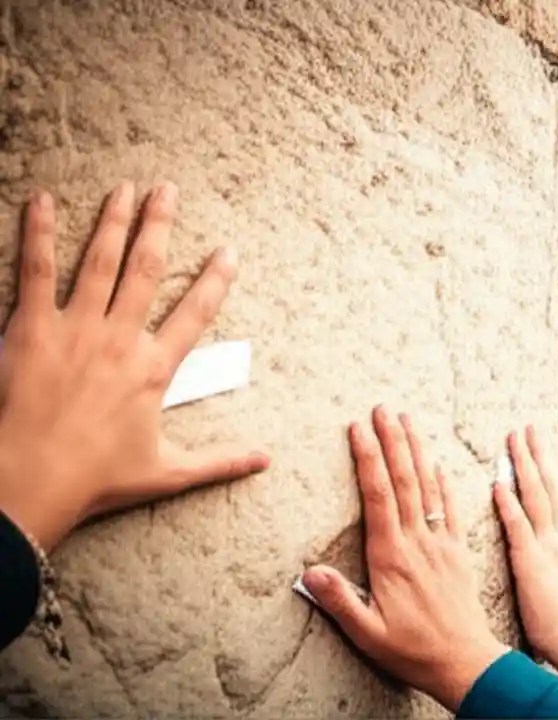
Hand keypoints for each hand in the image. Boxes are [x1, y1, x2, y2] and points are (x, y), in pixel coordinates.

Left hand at [0, 184, 268, 550]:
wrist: (32, 481)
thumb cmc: (97, 479)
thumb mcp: (167, 473)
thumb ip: (219, 460)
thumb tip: (264, 460)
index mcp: (154, 370)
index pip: (195, 314)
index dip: (216, 280)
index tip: (229, 252)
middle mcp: (120, 340)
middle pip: (147, 270)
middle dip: (160, 226)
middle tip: (168, 191)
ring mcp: (75, 330)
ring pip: (99, 262)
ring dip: (113, 221)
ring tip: (124, 189)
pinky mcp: (31, 330)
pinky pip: (35, 271)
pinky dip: (38, 234)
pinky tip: (41, 201)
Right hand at [302, 407, 505, 710]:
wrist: (464, 660)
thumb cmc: (412, 650)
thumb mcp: (367, 633)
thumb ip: (339, 601)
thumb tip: (308, 572)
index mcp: (391, 557)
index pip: (378, 496)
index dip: (368, 459)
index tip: (358, 428)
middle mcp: (417, 543)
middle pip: (404, 481)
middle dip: (392, 441)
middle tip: (382, 408)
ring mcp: (441, 543)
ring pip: (428, 487)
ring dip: (417, 450)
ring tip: (407, 419)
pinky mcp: (458, 551)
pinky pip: (451, 508)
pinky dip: (445, 482)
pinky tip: (438, 462)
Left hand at [493, 425, 557, 673]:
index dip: (557, 466)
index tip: (547, 442)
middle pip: (553, 484)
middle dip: (540, 453)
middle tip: (528, 427)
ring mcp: (550, 546)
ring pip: (538, 495)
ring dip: (525, 465)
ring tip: (513, 439)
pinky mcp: (533, 561)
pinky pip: (520, 525)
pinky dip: (509, 502)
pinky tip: (498, 482)